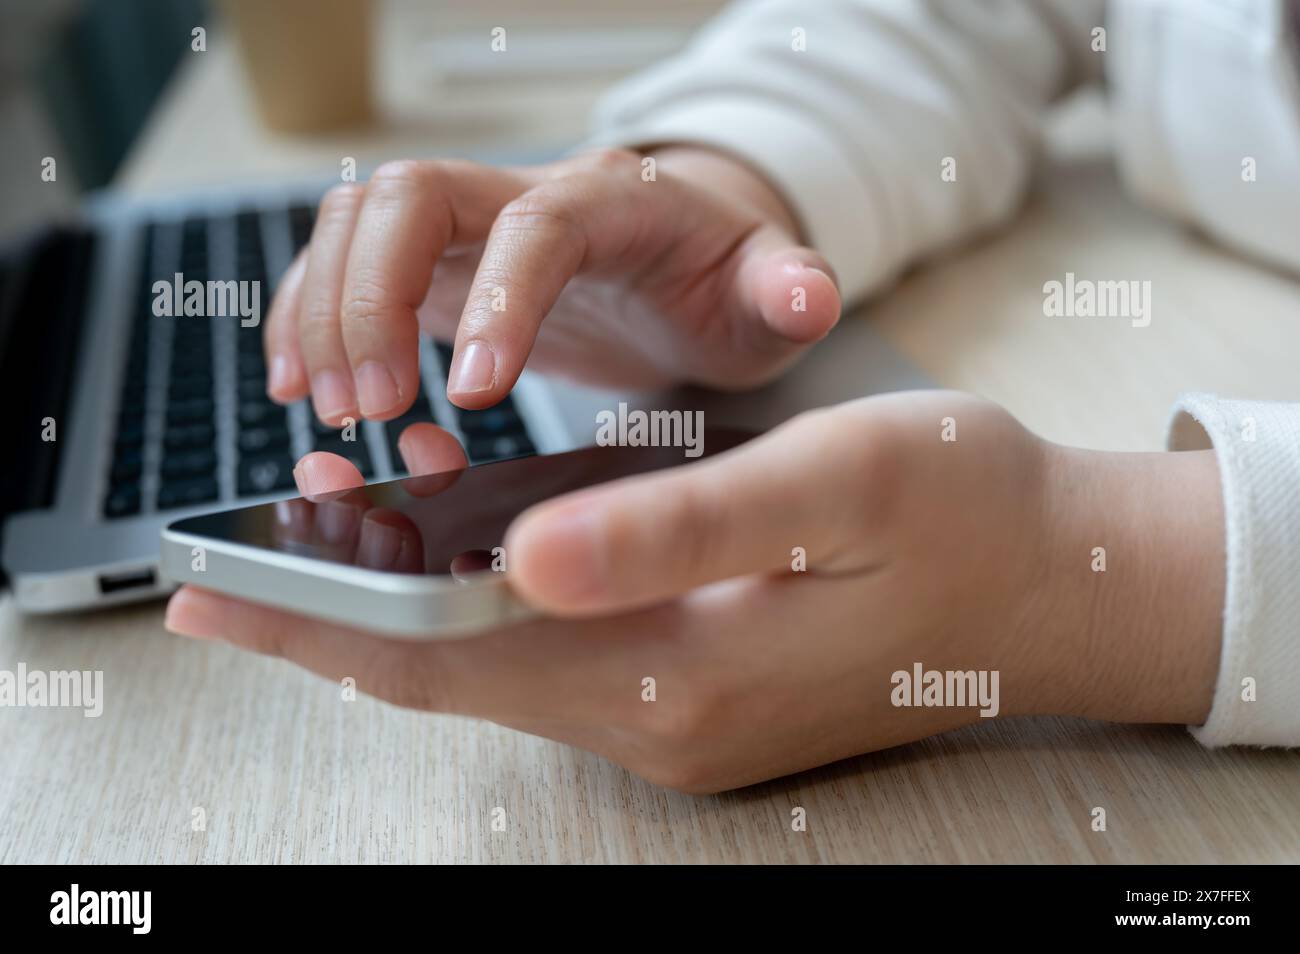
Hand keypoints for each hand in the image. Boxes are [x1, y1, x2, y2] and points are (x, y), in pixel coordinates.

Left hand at [164, 392, 1224, 792]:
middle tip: (235, 564)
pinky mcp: (703, 705)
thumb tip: (521, 557)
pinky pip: (558, 671)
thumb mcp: (833, 482)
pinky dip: (487, 619)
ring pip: (503, 675)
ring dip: (410, 612)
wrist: (1061, 585)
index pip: (451, 657)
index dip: (323, 620)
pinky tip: (464, 563)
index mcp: (681, 675)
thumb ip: (675, 526)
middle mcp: (666, 724)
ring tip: (336, 535)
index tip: (212, 586)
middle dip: (337, 618)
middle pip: (456, 679)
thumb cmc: (963, 508)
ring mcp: (684, 726)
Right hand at [262, 147, 840, 423]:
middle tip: (368, 406)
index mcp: (613, 202)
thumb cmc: (717, 280)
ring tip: (331, 410)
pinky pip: (343, 262)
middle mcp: (524, 196)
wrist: (681, 260)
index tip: (474, 395)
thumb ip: (787, 290)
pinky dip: (307, 314)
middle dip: (371, 296)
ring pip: (359, 221)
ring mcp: (467, 227)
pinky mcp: (432, 264)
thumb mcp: (766, 292)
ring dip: (326, 310)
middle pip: (412, 197)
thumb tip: (807, 296)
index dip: (497, 299)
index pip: (538, 226)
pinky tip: (302, 384)